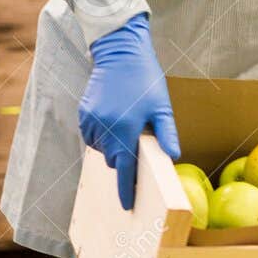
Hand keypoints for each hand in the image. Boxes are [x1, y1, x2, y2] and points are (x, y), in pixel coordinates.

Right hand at [78, 13, 180, 208]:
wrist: (120, 53)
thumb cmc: (146, 80)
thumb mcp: (162, 107)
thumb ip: (167, 134)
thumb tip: (173, 157)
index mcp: (126, 129)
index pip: (124, 168)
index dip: (126, 189)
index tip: (127, 205)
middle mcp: (105, 128)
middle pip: (114, 160)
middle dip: (124, 160)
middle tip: (139, 146)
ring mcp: (91, 121)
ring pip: (102, 149)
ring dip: (113, 147)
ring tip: (127, 128)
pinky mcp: (83, 114)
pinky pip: (92, 136)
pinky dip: (102, 136)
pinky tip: (114, 120)